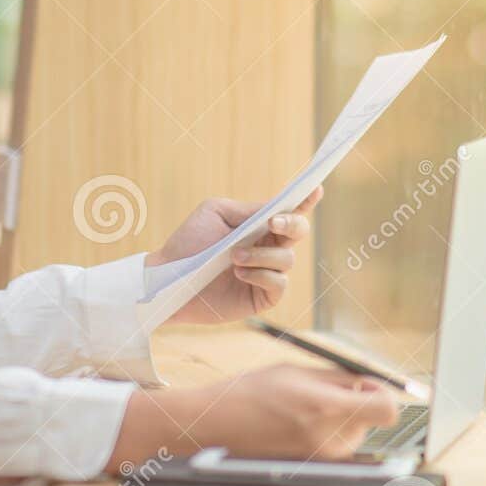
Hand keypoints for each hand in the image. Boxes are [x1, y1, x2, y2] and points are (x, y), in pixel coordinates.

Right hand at [108, 363, 402, 469]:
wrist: (216, 426)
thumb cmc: (251, 391)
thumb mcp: (296, 370)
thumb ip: (338, 377)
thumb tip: (369, 382)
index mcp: (325, 407)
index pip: (386, 409)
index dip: (383, 392)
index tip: (367, 384)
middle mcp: (328, 438)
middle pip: (371, 420)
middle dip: (357, 402)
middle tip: (326, 390)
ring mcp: (321, 458)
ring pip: (354, 433)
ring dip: (342, 417)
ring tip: (303, 407)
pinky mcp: (312, 468)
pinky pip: (336, 445)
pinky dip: (327, 431)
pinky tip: (297, 422)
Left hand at [147, 186, 322, 324]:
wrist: (169, 277)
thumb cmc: (189, 242)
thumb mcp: (216, 213)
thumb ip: (248, 210)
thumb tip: (276, 210)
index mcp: (259, 225)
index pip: (289, 210)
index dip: (306, 200)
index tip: (315, 188)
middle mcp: (268, 247)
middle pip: (299, 230)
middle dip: (291, 223)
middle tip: (271, 223)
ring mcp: (267, 272)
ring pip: (287, 258)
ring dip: (262, 254)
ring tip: (234, 257)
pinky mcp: (262, 297)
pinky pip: (279, 283)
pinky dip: (262, 275)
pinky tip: (240, 273)